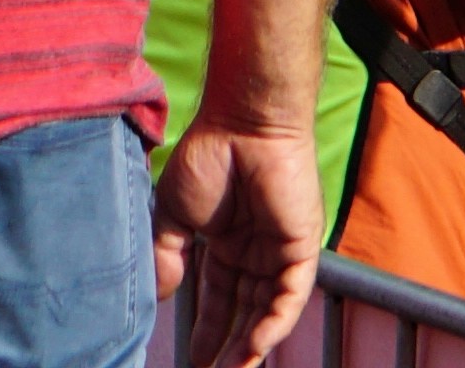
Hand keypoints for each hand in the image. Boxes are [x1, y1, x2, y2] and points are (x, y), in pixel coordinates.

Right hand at [149, 119, 325, 367]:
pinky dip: (274, 323)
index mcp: (229, 241)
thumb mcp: (174, 213)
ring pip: (267, 310)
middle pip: (244, 310)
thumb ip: (168, 255)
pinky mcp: (301, 246)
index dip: (207, 328)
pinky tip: (254, 347)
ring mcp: (280, 249)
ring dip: (250, 344)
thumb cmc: (208, 155)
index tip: (195, 361)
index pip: (220, 297)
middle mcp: (257, 249)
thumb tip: (163, 297)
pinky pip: (290, 295)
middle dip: (229, 345)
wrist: (242, 121)